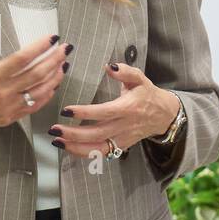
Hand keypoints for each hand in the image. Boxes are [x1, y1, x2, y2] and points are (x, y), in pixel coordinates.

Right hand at [0, 27, 70, 149]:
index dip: (40, 47)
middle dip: (54, 59)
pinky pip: (33, 107)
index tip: (52, 38)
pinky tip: (52, 86)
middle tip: (65, 49)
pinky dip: (46, 96)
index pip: (23, 58)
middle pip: (37, 73)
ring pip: (39, 91)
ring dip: (54, 77)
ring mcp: (8, 107)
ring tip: (63, 65)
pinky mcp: (9, 118)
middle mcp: (3, 93)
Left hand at [48, 62, 179, 158]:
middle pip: (97, 134)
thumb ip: (125, 71)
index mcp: (128, 108)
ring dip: (75, 147)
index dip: (84, 113)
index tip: (66, 110)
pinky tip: (68, 148)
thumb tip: (109, 66)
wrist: (164, 115)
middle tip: (54, 129)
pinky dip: (83, 153)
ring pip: (98, 148)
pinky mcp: (120, 147)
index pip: (104, 112)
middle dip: (74, 134)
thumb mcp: (140, 78)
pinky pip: (101, 153)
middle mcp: (124, 126)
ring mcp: (122, 139)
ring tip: (57, 141)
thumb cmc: (148, 95)